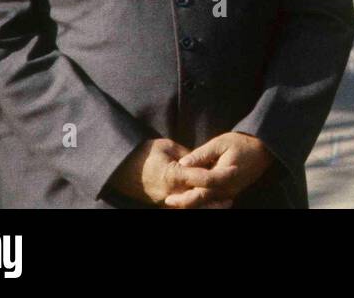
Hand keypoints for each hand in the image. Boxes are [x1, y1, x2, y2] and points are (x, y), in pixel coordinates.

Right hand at [105, 138, 231, 207]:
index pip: (203, 178)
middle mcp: (170, 192)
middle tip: (231, 198)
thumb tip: (202, 160)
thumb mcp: (167, 146)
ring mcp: (165, 200)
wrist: (119, 168)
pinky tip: (206, 205)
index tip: (235, 169)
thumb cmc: (143, 153)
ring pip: (190, 208)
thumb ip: (187, 155)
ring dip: (207, 207)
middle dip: (216, 199)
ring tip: (224, 205)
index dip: (221, 174)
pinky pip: (181, 208)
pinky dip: (193, 207)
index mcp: (173, 175)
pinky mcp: (161, 203)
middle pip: (199, 199)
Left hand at [166, 131, 275, 207]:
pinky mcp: (231, 192)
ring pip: (208, 203)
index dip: (184, 193)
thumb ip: (201, 154)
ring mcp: (231, 192)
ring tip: (176, 200)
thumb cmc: (241, 142)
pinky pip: (215, 201)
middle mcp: (228, 188)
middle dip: (185, 202)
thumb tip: (182, 162)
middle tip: (168, 201)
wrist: (263, 149)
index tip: (169, 195)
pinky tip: (191, 196)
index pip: (201, 188)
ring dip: (193, 203)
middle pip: (203, 200)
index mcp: (225, 175)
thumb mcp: (221, 142)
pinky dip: (202, 201)